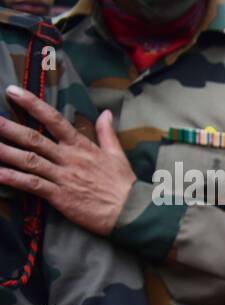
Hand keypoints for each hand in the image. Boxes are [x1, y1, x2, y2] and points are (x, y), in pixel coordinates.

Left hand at [0, 87, 134, 235]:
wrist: (132, 213)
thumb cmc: (124, 185)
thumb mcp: (118, 155)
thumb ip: (107, 133)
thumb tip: (106, 112)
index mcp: (82, 147)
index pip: (54, 120)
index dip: (33, 104)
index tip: (13, 91)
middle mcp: (70, 159)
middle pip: (34, 139)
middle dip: (9, 128)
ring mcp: (63, 177)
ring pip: (29, 161)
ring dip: (6, 152)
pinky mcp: (60, 197)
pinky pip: (32, 185)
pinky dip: (13, 178)